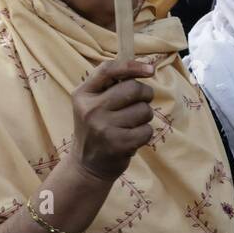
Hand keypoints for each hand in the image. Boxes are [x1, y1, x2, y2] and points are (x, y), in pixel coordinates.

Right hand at [70, 60, 155, 182]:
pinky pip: (147, 130)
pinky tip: (132, 139)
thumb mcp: (92, 104)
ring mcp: (103, 127)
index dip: (132, 66)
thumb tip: (145, 67)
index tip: (150, 69)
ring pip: (143, 110)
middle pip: (133, 88)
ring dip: (144, 117)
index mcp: (83, 94)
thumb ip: (110, 85)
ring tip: (131, 125)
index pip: (108, 70)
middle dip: (145, 94)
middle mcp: (91, 109)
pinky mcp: (118, 144)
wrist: (86, 166)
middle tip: (141, 102)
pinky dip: (145, 133)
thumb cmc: (96, 128)